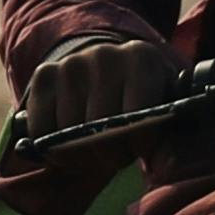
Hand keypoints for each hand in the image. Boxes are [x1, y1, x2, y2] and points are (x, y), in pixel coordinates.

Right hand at [20, 25, 180, 145]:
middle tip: (116, 156)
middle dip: (109, 154)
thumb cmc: (141, 92)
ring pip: (69, 133)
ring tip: (95, 149)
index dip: (138, 144)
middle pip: (102, 129)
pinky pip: (42, 129)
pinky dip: (52, 148)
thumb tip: (172, 157)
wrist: (104, 59)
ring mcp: (71, 64)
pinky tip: (67, 145)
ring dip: (81, 154)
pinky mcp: (44, 75)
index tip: (138, 150)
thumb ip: (171, 122)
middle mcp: (105, 56)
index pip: (138, 116)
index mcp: (142, 59)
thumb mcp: (165, 97)